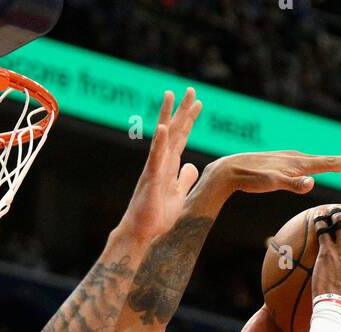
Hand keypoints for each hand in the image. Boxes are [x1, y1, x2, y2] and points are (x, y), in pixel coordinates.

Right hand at [120, 89, 201, 243]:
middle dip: (182, 110)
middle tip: (191, 90)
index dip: (190, 120)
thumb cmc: (156, 216)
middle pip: (173, 131)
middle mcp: (161, 162)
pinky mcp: (151, 179)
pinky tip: (162, 128)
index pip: (181, 138)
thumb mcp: (178, 195)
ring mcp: (154, 169)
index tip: (198, 104)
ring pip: (162, 138)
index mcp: (169, 166)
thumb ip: (185, 179)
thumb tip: (192, 165)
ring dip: (167, 116)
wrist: (142, 233)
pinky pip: (155, 159)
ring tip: (171, 95)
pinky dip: (159, 143)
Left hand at [207, 149, 340, 198]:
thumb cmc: (250, 179)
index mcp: (298, 163)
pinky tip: (312, 171)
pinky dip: (315, 166)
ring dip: (331, 164)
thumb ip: (292, 184)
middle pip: (325, 160)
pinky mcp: (279, 164)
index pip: (328, 163)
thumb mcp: (271, 184)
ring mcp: (287, 160)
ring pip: (315, 162)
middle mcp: (295, 158)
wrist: (229, 170)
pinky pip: (304, 165)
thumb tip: (312, 183)